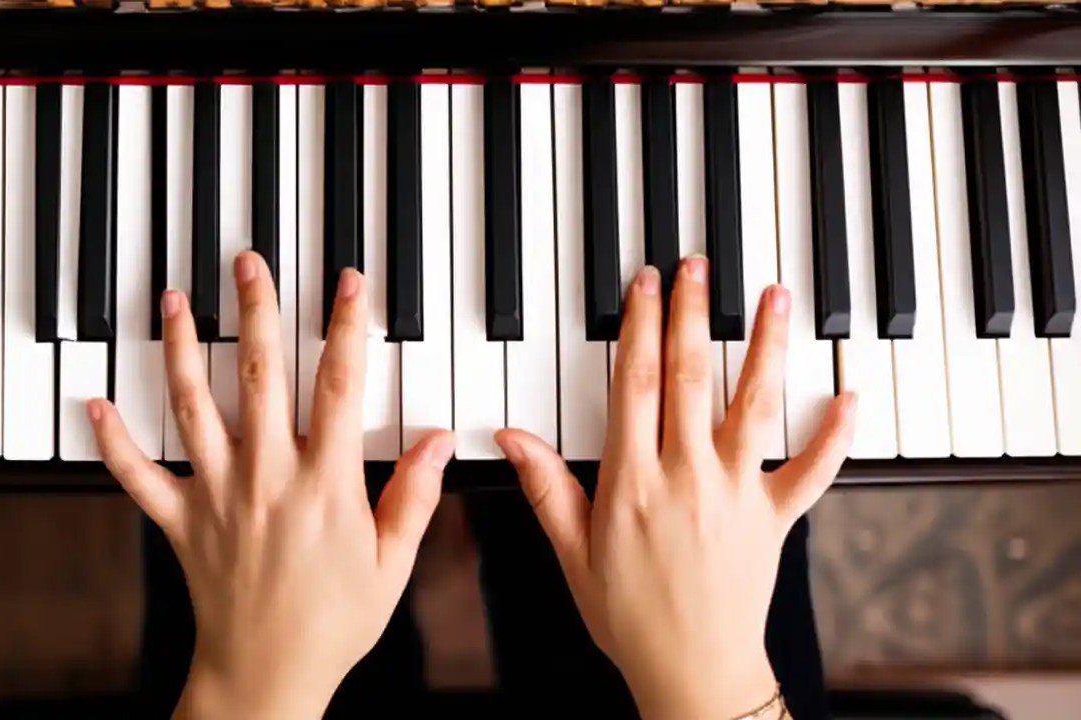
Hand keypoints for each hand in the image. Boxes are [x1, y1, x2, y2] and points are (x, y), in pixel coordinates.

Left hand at [88, 252, 453, 719]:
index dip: (346, 329)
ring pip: (193, 409)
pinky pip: (138, 475)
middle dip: (254, 312)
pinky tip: (95, 403)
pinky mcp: (180, 521)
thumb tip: (439, 441)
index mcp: (325, 486)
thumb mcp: (391, 565)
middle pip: (258, 378)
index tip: (348, 283)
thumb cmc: (333, 623)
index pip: (338, 389)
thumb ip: (414, 498)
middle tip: (247, 262)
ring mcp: (218, 497)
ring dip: (180, 350)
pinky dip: (113, 440)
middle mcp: (267, 479)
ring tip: (174, 301)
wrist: (267, 677)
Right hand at [495, 257, 854, 718]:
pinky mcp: (775, 517)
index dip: (639, 326)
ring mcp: (736, 493)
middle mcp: (688, 476)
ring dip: (765, 345)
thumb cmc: (629, 616)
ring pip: (754, 404)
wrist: (692, 670)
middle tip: (697, 265)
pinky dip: (834, 433)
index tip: (643, 284)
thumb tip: (509, 436)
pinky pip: (812, 469)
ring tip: (772, 296)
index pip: (637, 384)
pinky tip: (850, 394)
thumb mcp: (572, 553)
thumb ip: (546, 488)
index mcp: (633, 481)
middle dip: (693, 313)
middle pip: (693, 376)